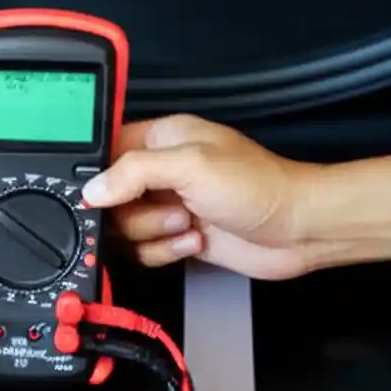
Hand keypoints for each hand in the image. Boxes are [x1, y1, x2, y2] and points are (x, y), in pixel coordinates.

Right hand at [81, 114, 320, 279]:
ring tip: (189, 224)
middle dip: (136, 213)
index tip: (106, 195)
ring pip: (124, 229)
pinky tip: (195, 240)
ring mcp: (167, 206)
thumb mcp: (191, 166)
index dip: (99, 175)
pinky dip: (165, 252)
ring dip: (154, 233)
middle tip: (172, 208)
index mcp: (161, 139)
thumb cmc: (257, 186)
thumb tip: (92, 190)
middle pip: (110, 198)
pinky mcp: (175, 236)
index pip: (106, 152)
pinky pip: (143, 251)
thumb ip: (134, 172)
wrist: (298, 230)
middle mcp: (161, 171)